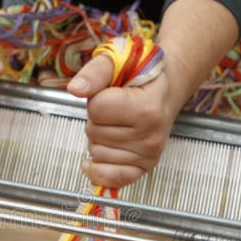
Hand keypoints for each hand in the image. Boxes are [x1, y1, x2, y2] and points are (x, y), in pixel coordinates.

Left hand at [67, 56, 182, 188]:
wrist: (164, 89)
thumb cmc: (140, 75)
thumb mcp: (117, 61)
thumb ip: (94, 72)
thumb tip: (75, 89)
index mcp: (146, 108)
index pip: (96, 108)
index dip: (96, 98)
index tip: (113, 92)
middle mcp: (150, 135)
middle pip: (94, 132)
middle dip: (97, 119)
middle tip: (116, 109)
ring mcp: (148, 154)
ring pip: (96, 153)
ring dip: (99, 138)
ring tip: (118, 123)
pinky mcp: (144, 168)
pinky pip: (110, 179)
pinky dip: (98, 170)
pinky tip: (96, 160)